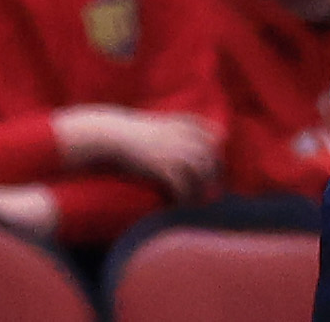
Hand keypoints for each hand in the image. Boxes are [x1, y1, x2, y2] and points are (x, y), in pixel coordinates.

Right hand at [52, 106, 222, 200]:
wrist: (112, 136)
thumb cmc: (132, 133)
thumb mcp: (159, 125)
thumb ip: (177, 131)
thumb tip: (188, 147)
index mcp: (185, 124)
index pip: (214, 137)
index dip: (218, 154)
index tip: (216, 169)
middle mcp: (185, 137)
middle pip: (211, 157)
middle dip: (215, 175)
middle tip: (213, 192)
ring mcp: (176, 152)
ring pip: (201, 174)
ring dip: (201, 190)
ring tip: (196, 203)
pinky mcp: (164, 168)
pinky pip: (183, 187)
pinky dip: (184, 198)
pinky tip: (179, 205)